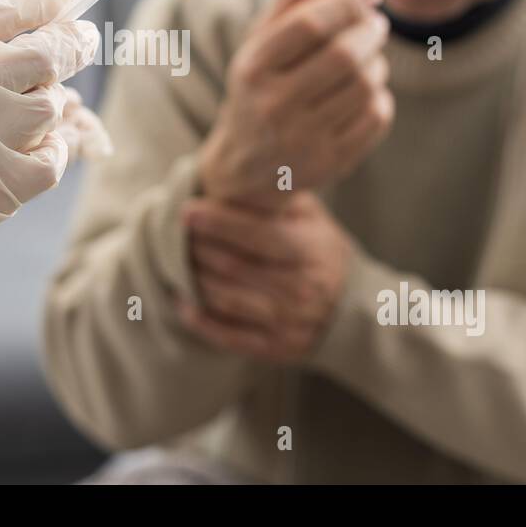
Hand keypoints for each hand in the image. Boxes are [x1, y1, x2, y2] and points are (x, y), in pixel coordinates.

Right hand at [0, 0, 99, 370]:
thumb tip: (36, 25)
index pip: (9, 9)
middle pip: (49, 53)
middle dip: (74, 45)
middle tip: (82, 44)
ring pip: (53, 106)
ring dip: (50, 108)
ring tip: (28, 116)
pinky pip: (52, 159)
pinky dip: (51, 153)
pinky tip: (32, 154)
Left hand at [176, 191, 352, 363]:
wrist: (351, 309)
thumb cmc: (319, 250)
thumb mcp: (310, 217)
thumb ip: (276, 198)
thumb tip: (232, 178)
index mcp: (310, 250)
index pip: (257, 234)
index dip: (218, 222)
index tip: (188, 210)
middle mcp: (301, 289)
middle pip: (234, 267)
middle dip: (198, 247)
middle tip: (174, 232)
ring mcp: (288, 322)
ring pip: (226, 299)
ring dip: (194, 279)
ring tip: (176, 260)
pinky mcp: (274, 347)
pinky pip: (227, 336)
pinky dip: (199, 319)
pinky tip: (182, 299)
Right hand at [198, 0, 394, 208]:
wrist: (247, 167)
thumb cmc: (261, 87)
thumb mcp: (263, 44)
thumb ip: (292, 0)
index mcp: (251, 67)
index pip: (308, 24)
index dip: (346, 1)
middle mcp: (272, 105)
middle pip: (343, 56)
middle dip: (371, 31)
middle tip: (377, 23)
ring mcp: (302, 139)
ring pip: (365, 85)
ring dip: (377, 63)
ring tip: (370, 57)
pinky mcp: (330, 162)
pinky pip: (376, 117)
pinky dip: (381, 96)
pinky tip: (368, 90)